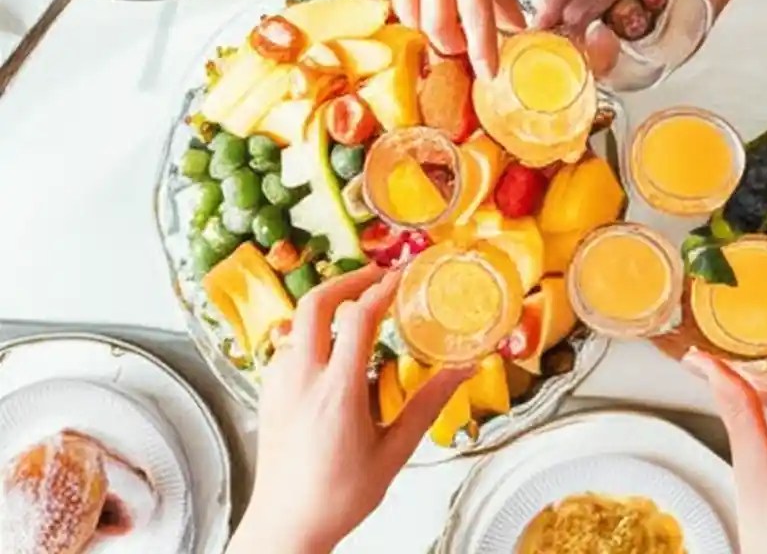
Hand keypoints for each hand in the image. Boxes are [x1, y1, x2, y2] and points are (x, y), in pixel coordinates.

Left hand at [227, 266, 471, 553]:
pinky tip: (332, 352)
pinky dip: (311, 335)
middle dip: (347, 279)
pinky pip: (287, 347)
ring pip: (297, 323)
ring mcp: (278, 385)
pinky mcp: (267, 395)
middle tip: (376, 276)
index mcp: (337, 392)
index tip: (403, 277)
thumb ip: (428, 404)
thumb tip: (462, 371)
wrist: (286, 527)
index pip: (359, 318)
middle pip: (315, 303)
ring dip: (326, 308)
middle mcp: (301, 380)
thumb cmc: (338, 496)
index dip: (383, 289)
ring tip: (356, 311)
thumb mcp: (394, 451)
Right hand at [359, 0, 523, 76]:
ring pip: (407, 14)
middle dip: (451, 43)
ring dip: (424, 24)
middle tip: (458, 43)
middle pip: (438, 24)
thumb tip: (513, 23)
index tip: (488, 72)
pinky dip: (390, 2)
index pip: (478, 16)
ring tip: (436, 14)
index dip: (483, 51)